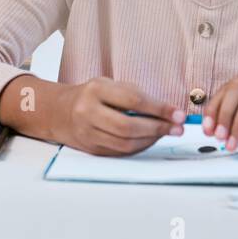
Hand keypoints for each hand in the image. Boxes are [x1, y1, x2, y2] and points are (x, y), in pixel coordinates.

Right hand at [56, 77, 184, 155]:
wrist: (59, 111)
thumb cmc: (92, 96)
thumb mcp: (110, 85)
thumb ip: (136, 96)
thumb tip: (168, 112)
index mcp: (96, 90)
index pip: (133, 100)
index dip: (159, 108)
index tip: (178, 114)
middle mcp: (88, 112)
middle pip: (128, 126)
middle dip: (158, 128)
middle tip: (177, 128)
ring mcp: (87, 133)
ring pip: (125, 143)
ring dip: (151, 140)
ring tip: (166, 133)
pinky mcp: (91, 149)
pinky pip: (121, 152)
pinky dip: (140, 147)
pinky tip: (150, 139)